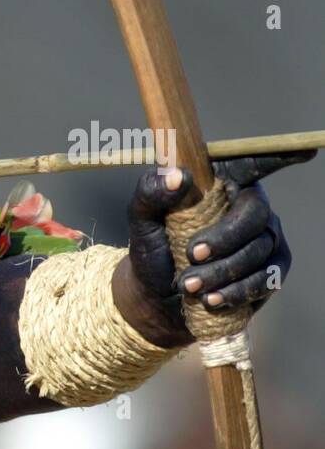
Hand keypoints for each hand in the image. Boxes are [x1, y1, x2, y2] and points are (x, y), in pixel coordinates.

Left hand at [113, 151, 310, 346]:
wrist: (157, 298)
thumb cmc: (153, 250)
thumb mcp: (141, 220)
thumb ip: (150, 193)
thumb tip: (176, 176)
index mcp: (221, 185)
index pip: (252, 164)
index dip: (278, 156)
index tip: (307, 149)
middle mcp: (250, 207)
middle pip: (255, 213)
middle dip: (224, 237)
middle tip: (191, 254)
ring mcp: (265, 238)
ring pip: (258, 249)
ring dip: (222, 270)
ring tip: (189, 286)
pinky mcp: (271, 271)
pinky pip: (266, 278)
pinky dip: (237, 290)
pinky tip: (212, 299)